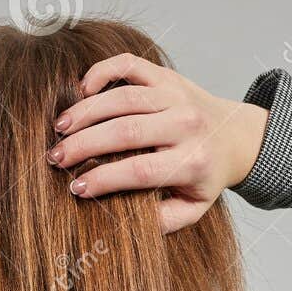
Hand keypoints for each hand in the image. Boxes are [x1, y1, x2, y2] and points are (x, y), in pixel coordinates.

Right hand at [48, 53, 267, 232]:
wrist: (236, 137)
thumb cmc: (205, 176)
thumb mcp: (194, 207)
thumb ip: (166, 220)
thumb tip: (130, 225)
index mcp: (191, 161)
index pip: (139, 170)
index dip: (103, 179)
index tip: (75, 187)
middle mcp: (186, 125)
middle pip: (126, 131)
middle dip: (84, 144)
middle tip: (55, 157)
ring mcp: (176, 96)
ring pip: (123, 97)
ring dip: (85, 111)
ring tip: (59, 127)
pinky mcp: (167, 76)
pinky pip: (130, 65)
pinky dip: (102, 71)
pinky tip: (82, 89)